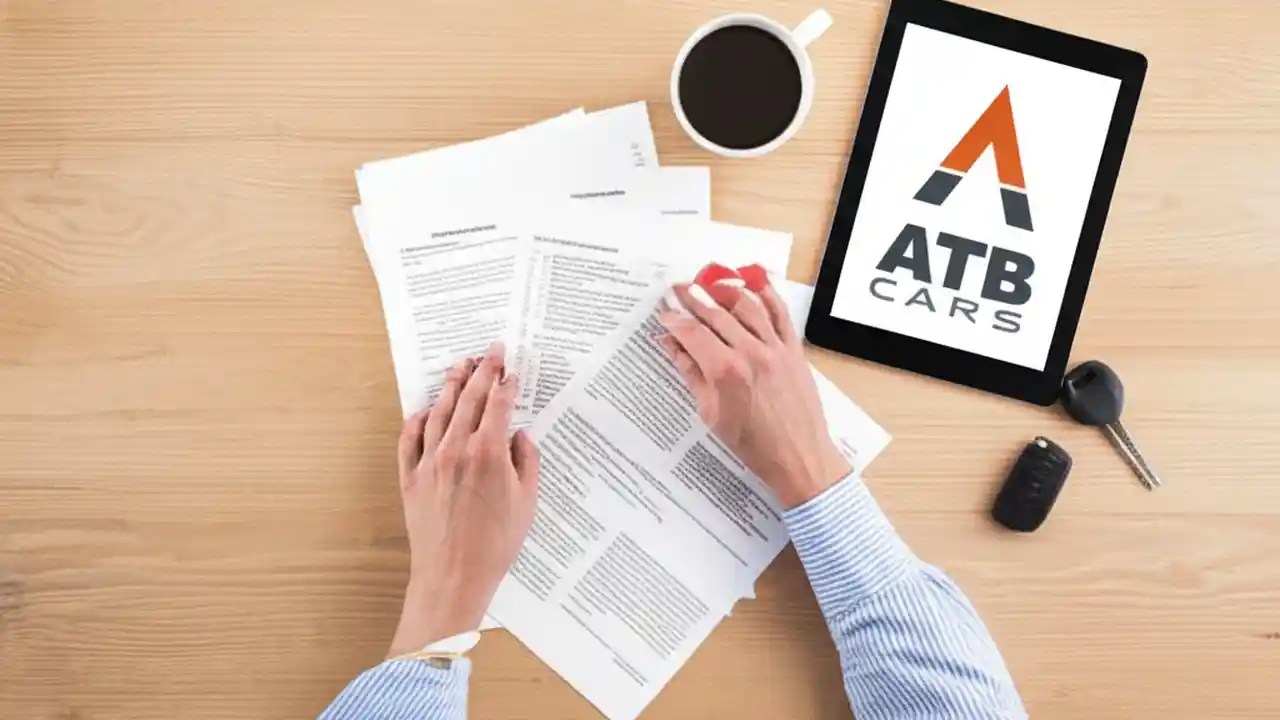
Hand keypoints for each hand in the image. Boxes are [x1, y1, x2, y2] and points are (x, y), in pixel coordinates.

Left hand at [387, 342, 539, 656]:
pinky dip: (417, 420)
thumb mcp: (527, 502)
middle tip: (490, 351)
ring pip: (439, 412)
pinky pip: (410, 439)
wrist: (454, 576)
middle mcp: (456, 450)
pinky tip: (424, 409)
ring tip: (460, 367)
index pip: (499, 404)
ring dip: (451, 386)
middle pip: (469, 399)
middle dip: (482, 371)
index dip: (506, 382)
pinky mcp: (411, 478)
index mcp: (489, 453)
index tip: (511, 368)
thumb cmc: (496, 544)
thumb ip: (526, 462)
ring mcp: (430, 462)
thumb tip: (520, 437)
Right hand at [659, 280, 849, 508]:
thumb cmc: (752, 444)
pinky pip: (781, 314)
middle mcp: (750, 353)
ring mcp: (775, 348)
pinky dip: (768, 294)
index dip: (674, 320)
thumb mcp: (711, 413)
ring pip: (747, 306)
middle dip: (694, 298)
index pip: (692, 333)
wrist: (798, 456)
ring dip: (725, 289)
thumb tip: (673, 347)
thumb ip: (692, 374)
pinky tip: (755, 282)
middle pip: (716, 314)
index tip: (664, 313)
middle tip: (678, 287)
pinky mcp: (794, 350)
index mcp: (725, 371)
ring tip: (709, 282)